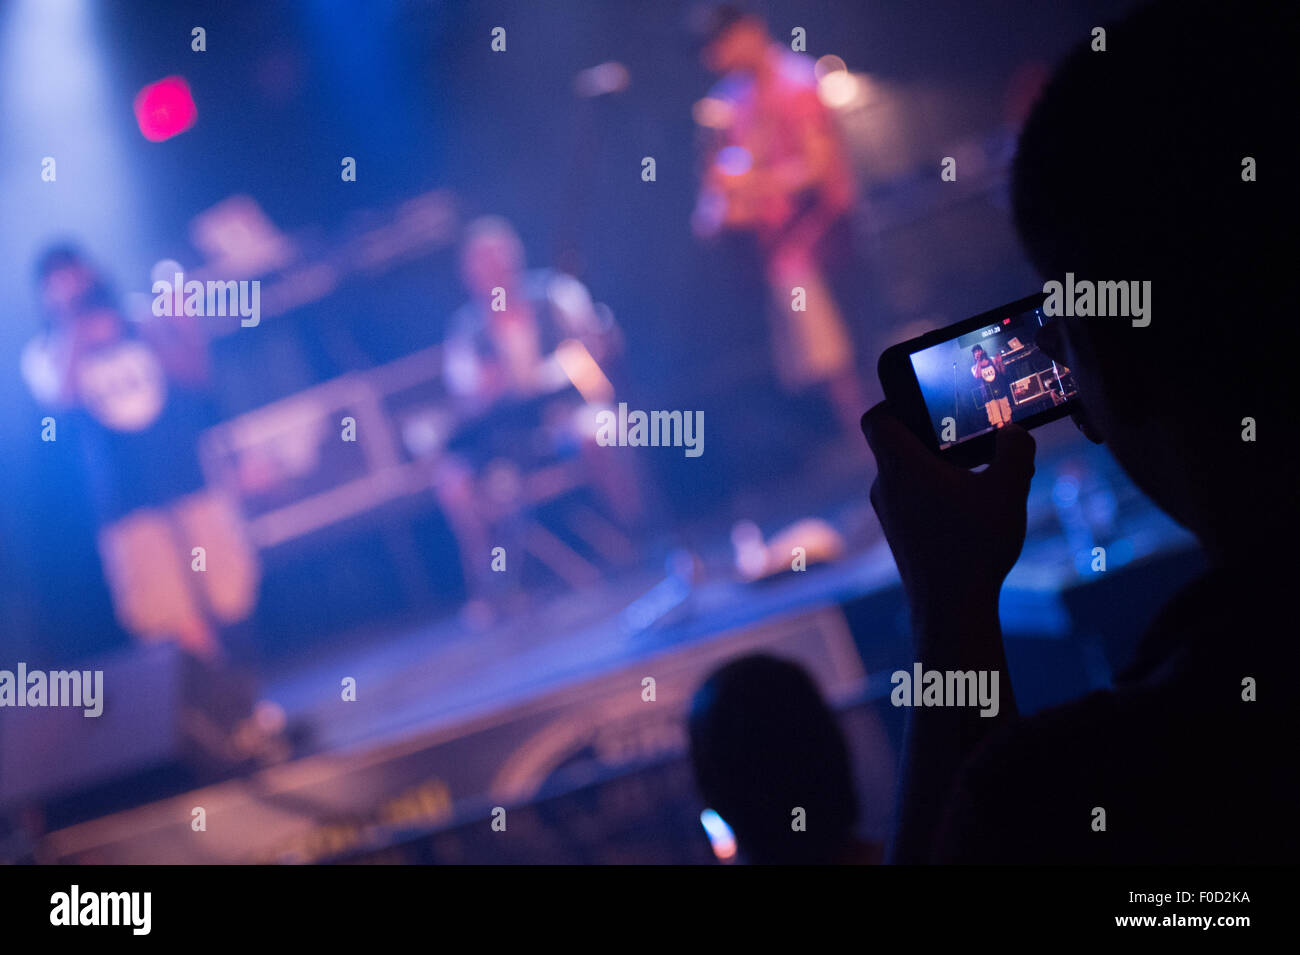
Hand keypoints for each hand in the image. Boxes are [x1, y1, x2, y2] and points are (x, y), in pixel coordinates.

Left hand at [860, 402, 1035, 627]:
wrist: (951, 609)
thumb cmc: (974, 546)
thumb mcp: (1009, 489)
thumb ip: (1016, 450)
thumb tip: (1014, 433)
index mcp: (902, 466)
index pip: (877, 417)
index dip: (896, 400)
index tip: (926, 400)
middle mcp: (885, 487)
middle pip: (896, 444)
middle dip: (930, 435)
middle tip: (965, 433)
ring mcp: (888, 513)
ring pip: (906, 474)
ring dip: (935, 468)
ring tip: (975, 474)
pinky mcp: (899, 535)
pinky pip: (910, 500)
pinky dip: (933, 494)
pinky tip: (968, 508)